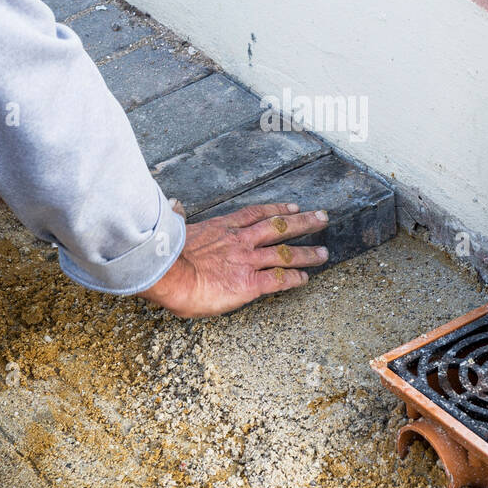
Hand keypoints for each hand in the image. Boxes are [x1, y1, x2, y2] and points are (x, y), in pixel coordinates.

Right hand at [139, 202, 329, 317]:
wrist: (167, 273)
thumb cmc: (163, 255)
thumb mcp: (173, 227)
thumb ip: (179, 216)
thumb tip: (173, 204)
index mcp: (222, 228)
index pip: (255, 214)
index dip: (276, 209)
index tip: (292, 206)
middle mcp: (240, 241)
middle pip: (279, 227)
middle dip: (303, 222)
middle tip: (322, 217)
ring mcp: (247, 261)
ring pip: (285, 252)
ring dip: (306, 252)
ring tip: (324, 252)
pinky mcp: (249, 284)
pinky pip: (278, 279)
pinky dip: (294, 278)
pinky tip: (306, 278)